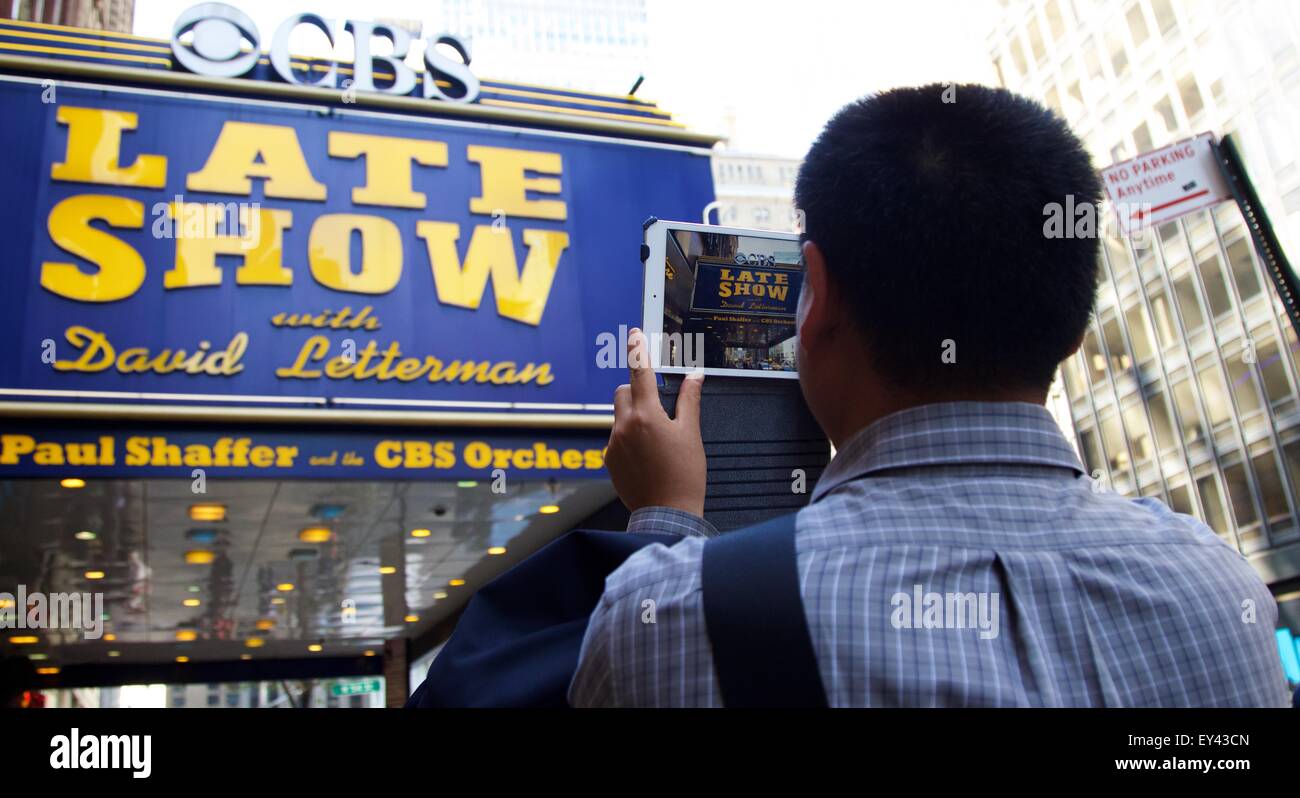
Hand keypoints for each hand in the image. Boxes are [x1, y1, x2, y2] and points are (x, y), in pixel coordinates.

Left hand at [605, 328, 706, 515]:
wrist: (667, 513)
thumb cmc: (684, 476)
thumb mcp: (691, 434)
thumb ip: (689, 401)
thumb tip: (695, 376)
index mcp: (647, 416)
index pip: (640, 372)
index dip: (637, 350)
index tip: (634, 334)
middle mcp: (625, 426)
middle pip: (623, 392)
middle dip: (636, 392)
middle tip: (658, 409)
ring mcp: (614, 444)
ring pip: (618, 416)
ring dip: (632, 417)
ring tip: (655, 441)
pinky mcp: (609, 460)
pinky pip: (616, 438)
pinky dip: (628, 438)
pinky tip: (646, 457)